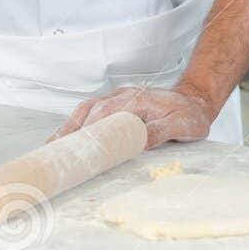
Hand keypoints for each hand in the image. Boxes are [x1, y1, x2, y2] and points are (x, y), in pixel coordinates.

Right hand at [52, 82, 216, 149]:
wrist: (196, 101)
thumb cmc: (190, 114)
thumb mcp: (182, 125)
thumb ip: (160, 132)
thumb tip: (136, 143)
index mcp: (136, 99)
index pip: (104, 112)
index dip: (87, 129)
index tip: (73, 146)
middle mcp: (122, 96)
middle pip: (89, 111)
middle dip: (71, 131)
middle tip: (53, 153)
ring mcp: (117, 100)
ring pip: (86, 111)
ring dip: (69, 128)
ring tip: (51, 149)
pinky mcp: (116, 107)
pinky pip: (91, 114)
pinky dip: (76, 126)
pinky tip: (66, 140)